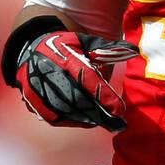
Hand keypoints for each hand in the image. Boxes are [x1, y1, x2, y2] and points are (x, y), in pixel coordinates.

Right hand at [15, 32, 137, 130]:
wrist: (30, 49)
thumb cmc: (65, 46)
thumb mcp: (85, 42)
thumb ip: (108, 49)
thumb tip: (134, 50)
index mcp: (63, 56)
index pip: (86, 79)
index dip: (103, 95)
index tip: (118, 109)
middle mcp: (48, 73)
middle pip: (77, 98)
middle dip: (99, 111)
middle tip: (116, 121)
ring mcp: (37, 89)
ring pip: (67, 110)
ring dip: (88, 118)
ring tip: (105, 122)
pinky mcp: (33, 102)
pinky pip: (55, 117)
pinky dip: (73, 121)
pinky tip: (88, 121)